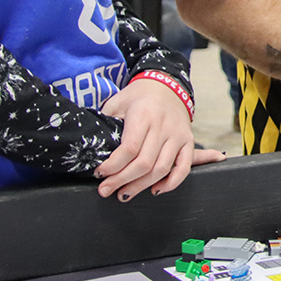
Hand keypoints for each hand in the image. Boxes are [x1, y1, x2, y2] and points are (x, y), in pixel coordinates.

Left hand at [95, 78, 224, 199]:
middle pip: (144, 163)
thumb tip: (92, 149)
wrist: (166, 85)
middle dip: (122, 180)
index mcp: (143, 115)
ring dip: (141, 186)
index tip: (99, 174)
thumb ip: (107, 123)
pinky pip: (183, 168)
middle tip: (106, 190)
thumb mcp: (117, 102)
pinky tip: (155, 190)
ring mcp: (178, 135)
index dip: (113, 165)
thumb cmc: (137, 97)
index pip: (129, 148)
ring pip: (161, 168)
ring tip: (124, 194)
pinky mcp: (188, 141)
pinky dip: (171, 183)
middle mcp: (163, 126)